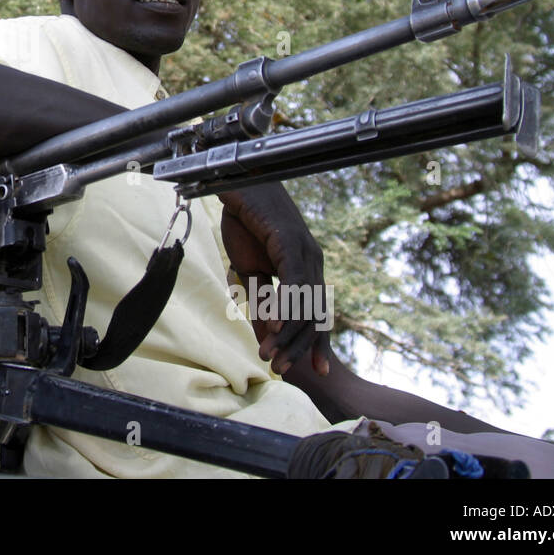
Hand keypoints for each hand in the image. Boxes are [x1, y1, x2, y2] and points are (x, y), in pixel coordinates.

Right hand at [216, 183, 329, 377]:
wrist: (237, 183)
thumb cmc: (244, 220)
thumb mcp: (249, 265)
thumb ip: (259, 294)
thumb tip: (264, 326)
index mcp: (306, 266)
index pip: (316, 311)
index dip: (316, 342)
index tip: (314, 370)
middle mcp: (313, 260)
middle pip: (314, 313)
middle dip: (299, 346)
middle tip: (283, 369)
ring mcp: (306, 251)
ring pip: (305, 302)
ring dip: (287, 333)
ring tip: (271, 355)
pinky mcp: (291, 242)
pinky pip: (293, 281)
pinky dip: (285, 306)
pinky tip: (274, 326)